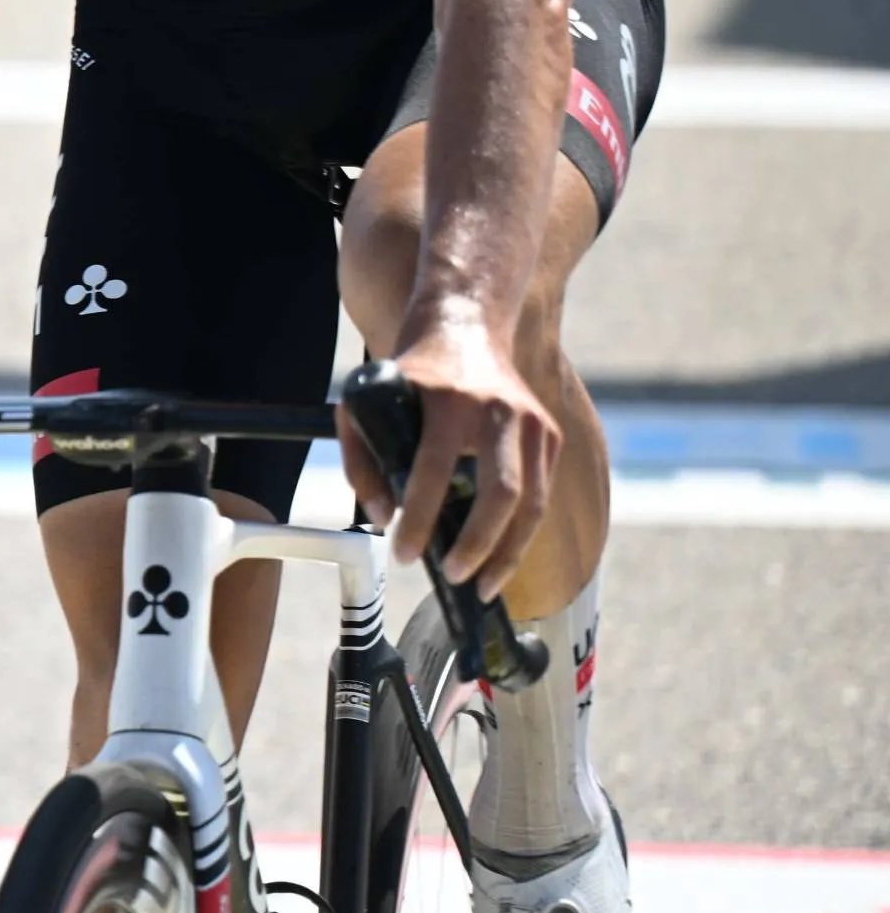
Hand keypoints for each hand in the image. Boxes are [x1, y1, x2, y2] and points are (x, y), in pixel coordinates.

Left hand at [340, 310, 556, 597]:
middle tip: (455, 578)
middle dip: (478, 545)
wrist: (466, 325)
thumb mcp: (364, 402)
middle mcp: (500, 411)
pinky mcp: (550, 434)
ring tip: (483, 586)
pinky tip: (501, 557)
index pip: (435, 471)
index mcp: (450, 401)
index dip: (419, 518)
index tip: (404, 554)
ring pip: (532, 504)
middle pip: (502, 495)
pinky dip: (522, 532)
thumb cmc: (409, 373)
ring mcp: (533, 423)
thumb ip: (363, 460)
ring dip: (509, 553)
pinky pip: (540, 495)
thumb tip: (383, 518)